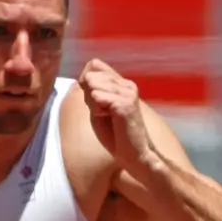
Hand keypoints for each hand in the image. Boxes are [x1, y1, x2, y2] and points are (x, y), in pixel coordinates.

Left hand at [79, 59, 155, 175]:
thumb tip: (86, 76)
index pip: (94, 65)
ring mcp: (128, 92)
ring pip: (92, 86)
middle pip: (91, 76)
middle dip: (89, 96)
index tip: (97, 102)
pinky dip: (97, 111)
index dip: (87, 82)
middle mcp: (127, 84)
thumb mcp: (98, 108)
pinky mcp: (126, 103)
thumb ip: (92, 89)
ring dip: (94, 105)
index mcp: (122, 83)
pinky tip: (110, 120)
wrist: (134, 155)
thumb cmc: (116, 135)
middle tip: (104, 113)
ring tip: (109, 118)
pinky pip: (97, 98)